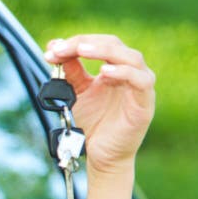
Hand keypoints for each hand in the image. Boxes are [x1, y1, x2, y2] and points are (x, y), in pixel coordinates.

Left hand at [44, 35, 154, 176]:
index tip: (52, 50)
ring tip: (82, 51)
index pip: (98, 43)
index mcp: (114, 67)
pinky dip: (124, 72)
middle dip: (85, 43)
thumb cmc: (94, 124)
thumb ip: (69, 71)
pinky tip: (105, 72)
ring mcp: (140, 86)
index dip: (75, 43)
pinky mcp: (144, 103)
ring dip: (104, 51)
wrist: (101, 155)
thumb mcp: (76, 93)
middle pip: (113, 44)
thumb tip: (53, 46)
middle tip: (63, 49)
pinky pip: (141, 81)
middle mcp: (130, 72)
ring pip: (131, 57)